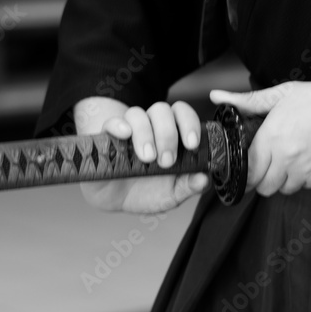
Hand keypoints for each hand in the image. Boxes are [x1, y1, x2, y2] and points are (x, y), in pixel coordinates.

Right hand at [75, 98, 208, 213]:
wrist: (114, 201)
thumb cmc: (146, 193)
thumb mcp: (170, 196)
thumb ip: (188, 187)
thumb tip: (204, 180)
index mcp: (171, 137)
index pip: (183, 114)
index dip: (190, 123)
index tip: (192, 144)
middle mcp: (151, 128)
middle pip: (162, 110)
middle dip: (167, 134)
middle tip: (166, 161)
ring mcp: (128, 130)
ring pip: (137, 114)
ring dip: (145, 133)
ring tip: (147, 158)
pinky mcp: (106, 137)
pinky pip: (111, 122)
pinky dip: (119, 126)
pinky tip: (125, 135)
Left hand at [210, 79, 310, 196]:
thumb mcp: (283, 94)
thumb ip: (248, 101)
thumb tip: (217, 97)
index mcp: (274, 137)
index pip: (250, 171)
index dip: (248, 171)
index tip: (251, 165)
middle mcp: (289, 158)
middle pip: (265, 187)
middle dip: (265, 178)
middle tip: (272, 162)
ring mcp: (309, 171)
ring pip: (286, 189)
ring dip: (286, 179)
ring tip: (294, 158)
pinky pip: (309, 186)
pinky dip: (308, 178)